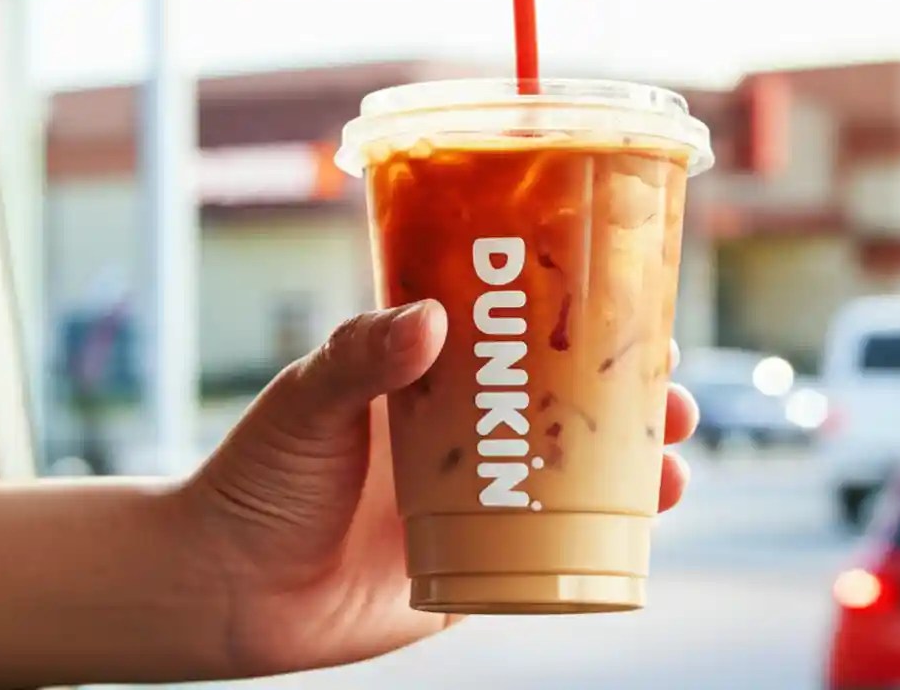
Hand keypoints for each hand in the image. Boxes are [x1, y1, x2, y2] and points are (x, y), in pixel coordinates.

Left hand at [180, 300, 698, 676]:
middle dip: (631, 404)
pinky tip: (639, 533)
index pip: (521, 339)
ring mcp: (474, 502)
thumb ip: (358, 357)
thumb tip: (429, 319)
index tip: (638, 311)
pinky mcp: (474, 566)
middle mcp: (463, 436)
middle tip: (675, 399)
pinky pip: (551, 553)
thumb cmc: (254, 479)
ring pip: (574, 479)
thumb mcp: (304, 402)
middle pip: (568, 409)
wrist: (224, 589)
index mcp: (430, 382)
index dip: (583, 323)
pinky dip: (600, 542)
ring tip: (674, 473)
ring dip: (634, 473)